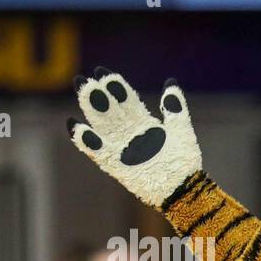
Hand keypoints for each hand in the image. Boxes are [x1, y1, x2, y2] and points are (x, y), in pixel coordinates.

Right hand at [68, 69, 201, 207]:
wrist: (184, 188)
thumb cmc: (184, 160)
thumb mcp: (180, 129)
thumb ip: (174, 108)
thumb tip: (170, 83)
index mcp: (144, 123)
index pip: (124, 100)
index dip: (113, 86)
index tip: (102, 72)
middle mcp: (129, 134)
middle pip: (109, 110)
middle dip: (96, 95)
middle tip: (84, 79)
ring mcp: (122, 149)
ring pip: (102, 126)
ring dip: (92, 110)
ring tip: (82, 92)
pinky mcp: (117, 166)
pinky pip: (98, 151)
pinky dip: (86, 140)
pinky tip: (76, 126)